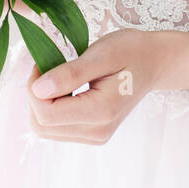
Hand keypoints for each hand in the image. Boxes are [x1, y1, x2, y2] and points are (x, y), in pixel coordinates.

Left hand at [25, 28, 163, 144]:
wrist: (154, 62)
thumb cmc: (131, 51)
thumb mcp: (101, 54)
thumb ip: (70, 74)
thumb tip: (38, 90)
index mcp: (100, 112)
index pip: (46, 114)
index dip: (34, 88)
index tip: (42, 63)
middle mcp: (97, 132)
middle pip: (42, 126)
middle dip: (35, 97)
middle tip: (47, 68)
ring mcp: (95, 136)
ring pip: (45, 129)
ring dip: (42, 102)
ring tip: (57, 77)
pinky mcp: (91, 133)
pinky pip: (56, 128)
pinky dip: (51, 108)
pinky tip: (64, 88)